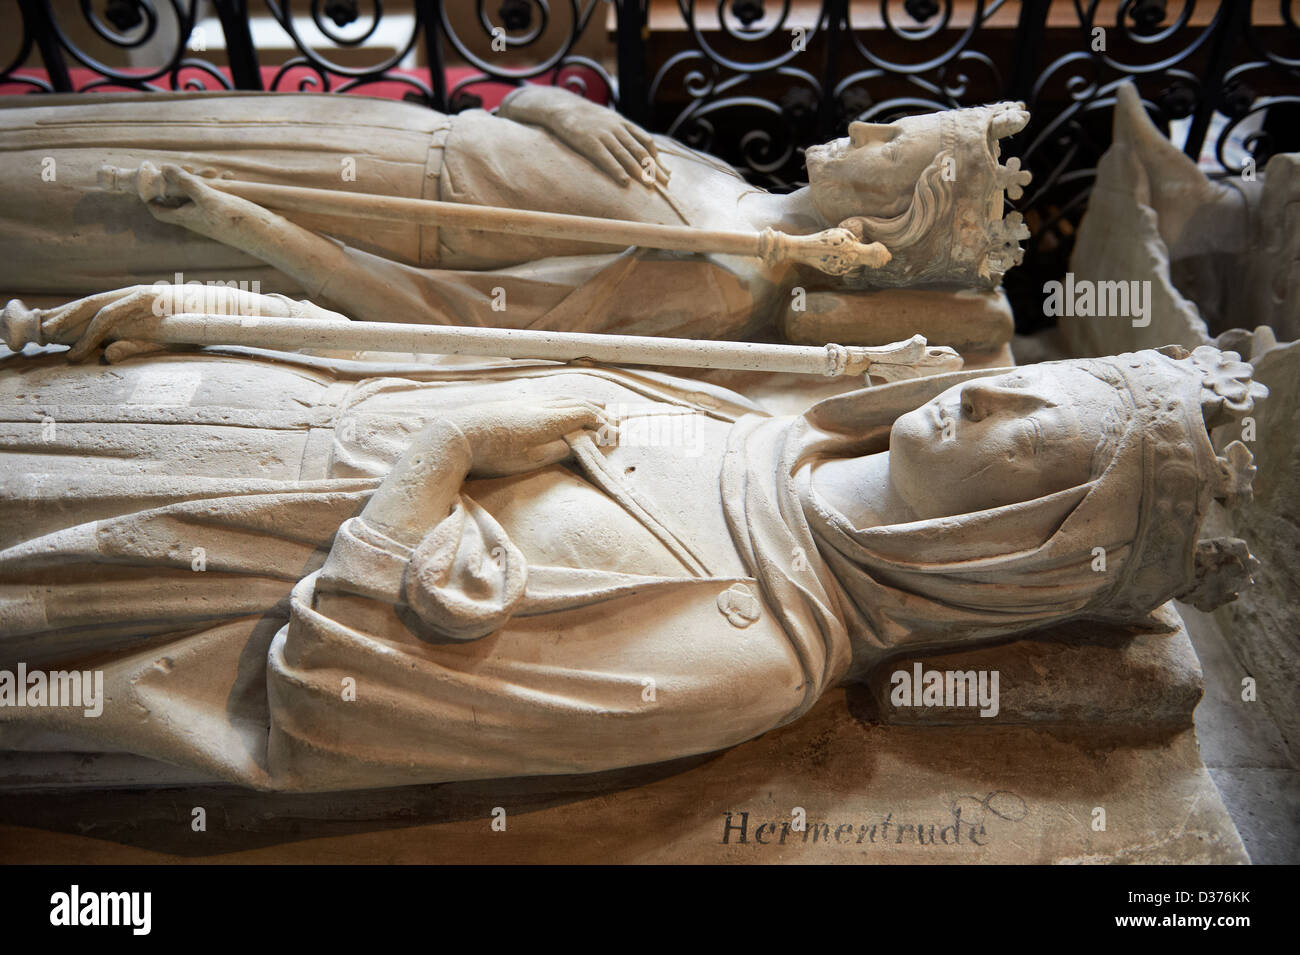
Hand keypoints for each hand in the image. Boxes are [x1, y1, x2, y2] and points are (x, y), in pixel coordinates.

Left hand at [9, 282, 295, 361]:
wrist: (248, 315)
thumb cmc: (214, 330)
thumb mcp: (172, 341)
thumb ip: (141, 345)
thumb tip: (106, 354)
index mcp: (146, 301)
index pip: (100, 306)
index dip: (71, 317)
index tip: (49, 332)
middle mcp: (143, 294)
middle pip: (92, 303)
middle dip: (62, 318)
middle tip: (37, 334)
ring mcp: (150, 296)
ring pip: (99, 307)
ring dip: (74, 327)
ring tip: (58, 348)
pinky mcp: (157, 302)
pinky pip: (119, 314)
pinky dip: (97, 329)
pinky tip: (86, 348)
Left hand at [132, 161, 249, 236]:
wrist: (267, 237)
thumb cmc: (236, 221)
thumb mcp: (209, 198)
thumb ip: (187, 183)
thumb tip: (164, 168)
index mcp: (187, 217)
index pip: (158, 211)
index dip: (150, 197)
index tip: (151, 179)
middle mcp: (196, 218)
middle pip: (178, 198)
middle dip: (181, 179)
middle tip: (189, 167)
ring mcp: (211, 216)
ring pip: (198, 194)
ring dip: (203, 179)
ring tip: (215, 171)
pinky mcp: (226, 214)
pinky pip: (215, 196)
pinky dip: (219, 184)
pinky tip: (229, 177)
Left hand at [447, 397, 616, 476]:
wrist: (457, 435)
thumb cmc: (492, 453)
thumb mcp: (530, 459)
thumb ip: (558, 450)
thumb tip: (580, 444)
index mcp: (548, 419)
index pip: (585, 415)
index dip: (603, 423)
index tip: (615, 433)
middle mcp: (540, 405)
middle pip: (576, 402)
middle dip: (598, 410)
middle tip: (612, 419)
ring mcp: (525, 402)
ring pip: (561, 397)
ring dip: (581, 402)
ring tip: (594, 407)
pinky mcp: (513, 404)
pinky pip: (548, 398)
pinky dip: (564, 401)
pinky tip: (561, 406)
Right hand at [548, 111, 667, 187]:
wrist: (563, 106)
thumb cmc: (586, 117)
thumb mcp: (609, 119)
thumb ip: (623, 132)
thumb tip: (637, 147)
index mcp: (623, 123)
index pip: (646, 141)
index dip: (657, 158)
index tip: (666, 172)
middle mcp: (617, 128)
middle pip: (640, 150)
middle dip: (654, 167)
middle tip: (665, 183)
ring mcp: (603, 135)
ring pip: (626, 155)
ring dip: (640, 171)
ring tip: (650, 185)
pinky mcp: (589, 142)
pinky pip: (606, 158)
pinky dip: (616, 170)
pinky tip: (625, 181)